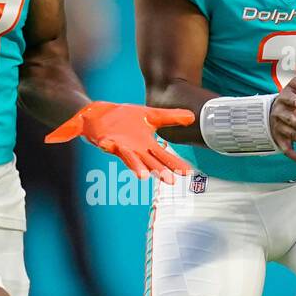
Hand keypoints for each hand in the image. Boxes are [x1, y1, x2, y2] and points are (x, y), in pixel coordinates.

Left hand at [45, 101, 194, 182]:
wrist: (102, 114)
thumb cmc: (125, 118)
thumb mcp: (152, 115)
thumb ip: (171, 117)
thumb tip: (192, 117)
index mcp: (147, 145)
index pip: (164, 156)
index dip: (175, 164)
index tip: (188, 173)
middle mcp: (135, 149)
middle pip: (150, 162)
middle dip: (159, 171)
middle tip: (171, 181)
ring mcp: (120, 146)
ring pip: (130, 159)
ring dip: (136, 167)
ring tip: (143, 176)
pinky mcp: (106, 140)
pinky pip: (106, 144)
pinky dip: (107, 146)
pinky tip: (108, 146)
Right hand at [269, 75, 295, 164]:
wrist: (280, 111)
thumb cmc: (294, 96)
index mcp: (284, 98)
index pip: (287, 98)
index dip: (293, 100)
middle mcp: (279, 113)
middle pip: (288, 118)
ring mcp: (280, 128)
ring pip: (290, 134)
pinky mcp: (281, 140)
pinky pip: (287, 149)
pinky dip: (295, 156)